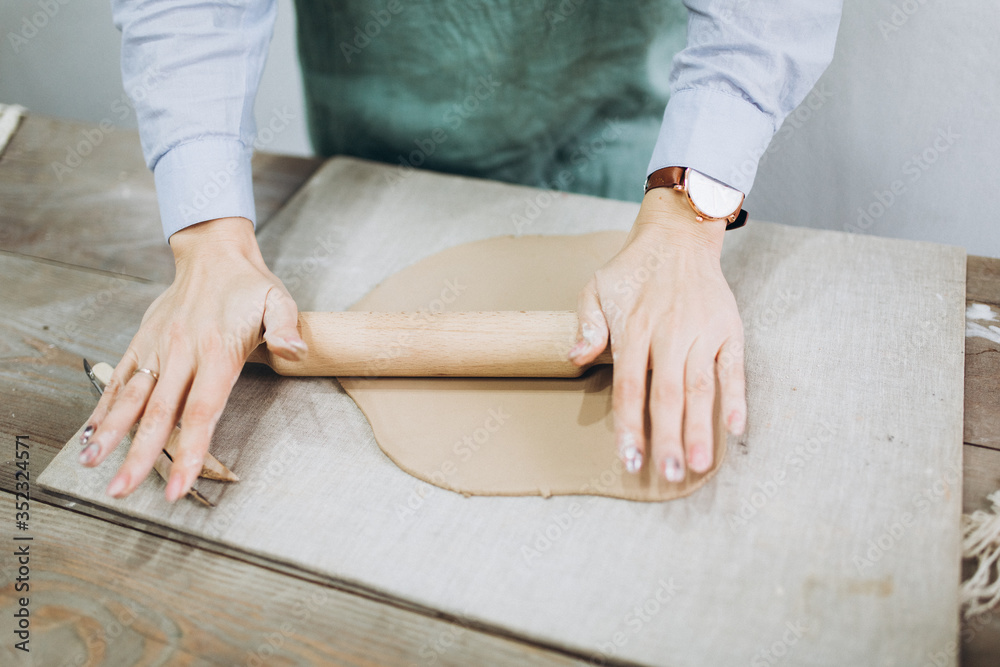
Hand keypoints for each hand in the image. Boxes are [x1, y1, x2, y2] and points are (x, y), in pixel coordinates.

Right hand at [78, 217, 306, 500]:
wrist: (213, 253)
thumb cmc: (249, 285)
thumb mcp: (280, 301)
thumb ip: (287, 328)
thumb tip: (296, 350)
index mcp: (217, 351)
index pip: (202, 411)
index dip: (190, 450)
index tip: (179, 485)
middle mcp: (183, 353)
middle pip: (160, 414)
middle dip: (140, 455)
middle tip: (122, 490)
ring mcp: (159, 347)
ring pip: (131, 397)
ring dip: (111, 433)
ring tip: (92, 465)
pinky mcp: (143, 341)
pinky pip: (120, 377)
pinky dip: (103, 406)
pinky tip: (90, 433)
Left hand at [569, 189, 745, 480]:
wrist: (678, 235)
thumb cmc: (633, 269)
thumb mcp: (596, 288)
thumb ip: (587, 324)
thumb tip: (575, 358)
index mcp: (634, 330)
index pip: (629, 387)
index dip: (629, 425)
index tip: (629, 458)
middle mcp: (669, 334)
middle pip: (667, 395)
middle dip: (667, 438)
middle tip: (667, 474)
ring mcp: (701, 332)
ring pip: (700, 388)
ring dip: (699, 428)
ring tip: (698, 465)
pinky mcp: (728, 329)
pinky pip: (734, 367)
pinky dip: (736, 397)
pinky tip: (735, 428)